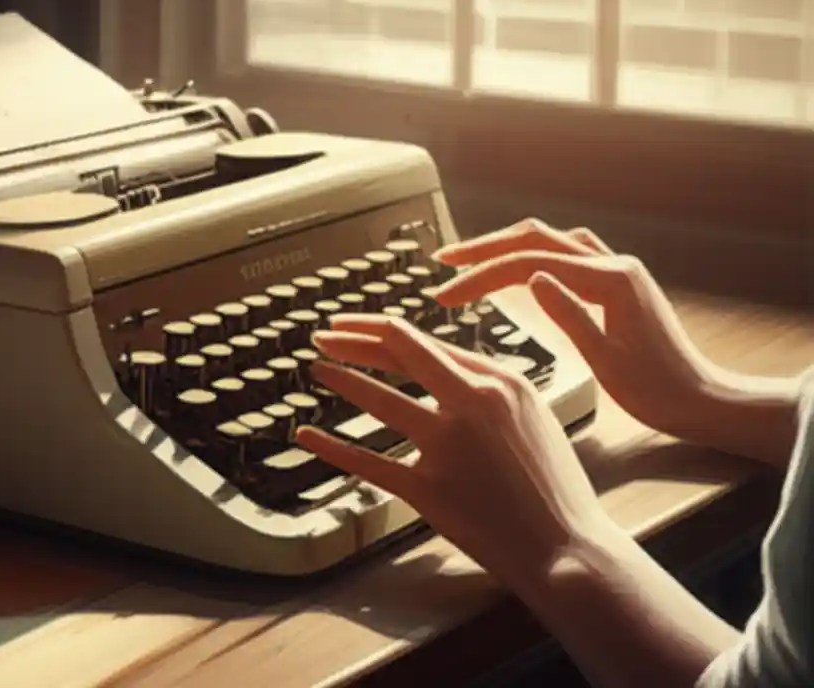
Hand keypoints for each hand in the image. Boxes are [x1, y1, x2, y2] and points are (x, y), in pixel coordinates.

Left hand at [296, 316, 613, 588]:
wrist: (566, 548)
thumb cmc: (553, 485)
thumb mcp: (533, 417)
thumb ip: (489, 390)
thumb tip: (449, 370)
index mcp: (501, 382)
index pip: (427, 343)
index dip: (382, 330)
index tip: (354, 326)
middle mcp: (472, 404)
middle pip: (399, 357)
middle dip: (354, 340)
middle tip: (324, 334)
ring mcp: (447, 446)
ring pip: (380, 401)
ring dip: (342, 381)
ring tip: (315, 369)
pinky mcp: (428, 489)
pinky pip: (368, 462)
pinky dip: (332, 447)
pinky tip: (306, 434)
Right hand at [431, 219, 802, 464]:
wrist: (702, 400)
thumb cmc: (658, 392)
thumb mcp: (607, 361)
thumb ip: (569, 314)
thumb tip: (531, 279)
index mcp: (611, 281)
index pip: (528, 266)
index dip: (480, 278)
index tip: (445, 297)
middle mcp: (615, 264)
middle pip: (536, 238)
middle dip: (485, 249)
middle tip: (444, 263)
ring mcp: (617, 269)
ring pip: (551, 239)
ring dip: (507, 245)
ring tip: (471, 258)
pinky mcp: (617, 281)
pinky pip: (568, 252)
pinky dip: (534, 251)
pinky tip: (519, 265)